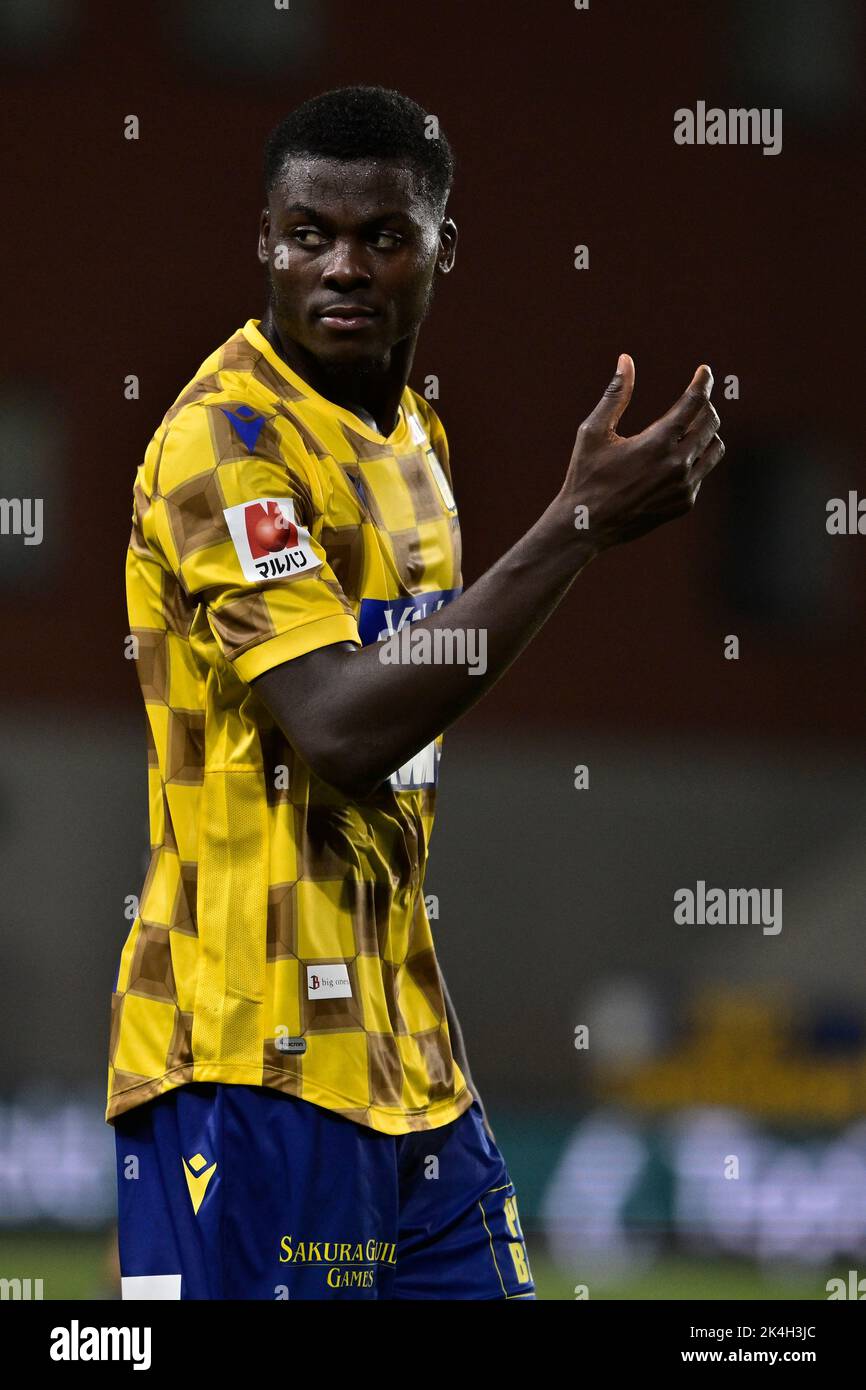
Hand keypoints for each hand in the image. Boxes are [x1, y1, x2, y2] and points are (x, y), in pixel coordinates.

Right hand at [560, 355, 724, 552]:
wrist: (586, 526)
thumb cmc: (585, 475)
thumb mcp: (594, 431)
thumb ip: (615, 395)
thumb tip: (626, 360)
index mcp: (657, 442)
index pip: (695, 402)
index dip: (702, 382)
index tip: (704, 371)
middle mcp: (677, 464)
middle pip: (710, 422)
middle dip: (704, 404)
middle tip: (694, 399)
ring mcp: (684, 486)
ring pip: (715, 448)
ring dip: (707, 432)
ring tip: (690, 427)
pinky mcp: (684, 503)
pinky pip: (703, 472)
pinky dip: (696, 459)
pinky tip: (677, 457)